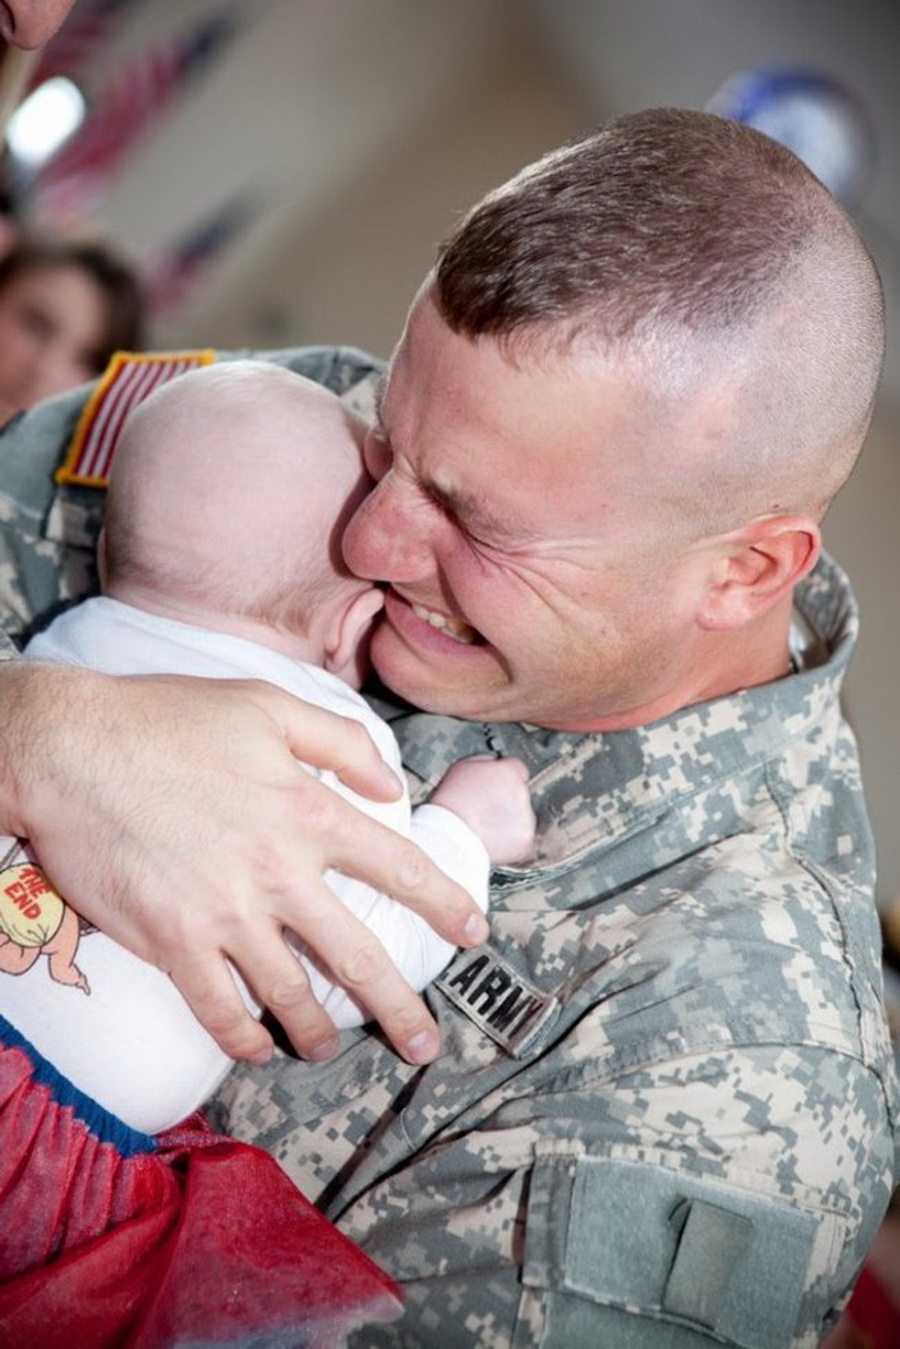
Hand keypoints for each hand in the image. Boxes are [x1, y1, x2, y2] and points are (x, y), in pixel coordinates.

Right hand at [1, 662, 488, 1063]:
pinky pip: (220, 1010)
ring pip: (291, 996)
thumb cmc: (168, 718)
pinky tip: (256, 1047)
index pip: (399, 867)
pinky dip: (243, 1040)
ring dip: (317, 1032)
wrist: (71, 746)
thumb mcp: (266, 705)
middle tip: (423, 1043)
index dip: (443, 904)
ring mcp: (225, 912)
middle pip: (359, 956)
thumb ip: (340, 740)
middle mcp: (279, 870)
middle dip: (400, 1008)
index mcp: (309, 810)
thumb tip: (392, 784)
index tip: (472, 932)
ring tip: (328, 1047)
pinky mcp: (171, 940)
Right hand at [430, 756, 535, 864]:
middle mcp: (522, 793)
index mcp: (509, 772)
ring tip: (483, 825)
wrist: (448, 838)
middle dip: (506, 800)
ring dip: (508, 820)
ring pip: (521, 817)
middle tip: (484, 808)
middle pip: (519, 794)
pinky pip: (520, 838)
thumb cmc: (450, 805)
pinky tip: (490, 838)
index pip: (518, 769)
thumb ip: (486, 761)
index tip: (497, 786)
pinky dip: (509, 841)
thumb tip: (495, 762)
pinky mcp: (524, 840)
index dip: (505, 778)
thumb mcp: (462, 767)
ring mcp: (526, 818)